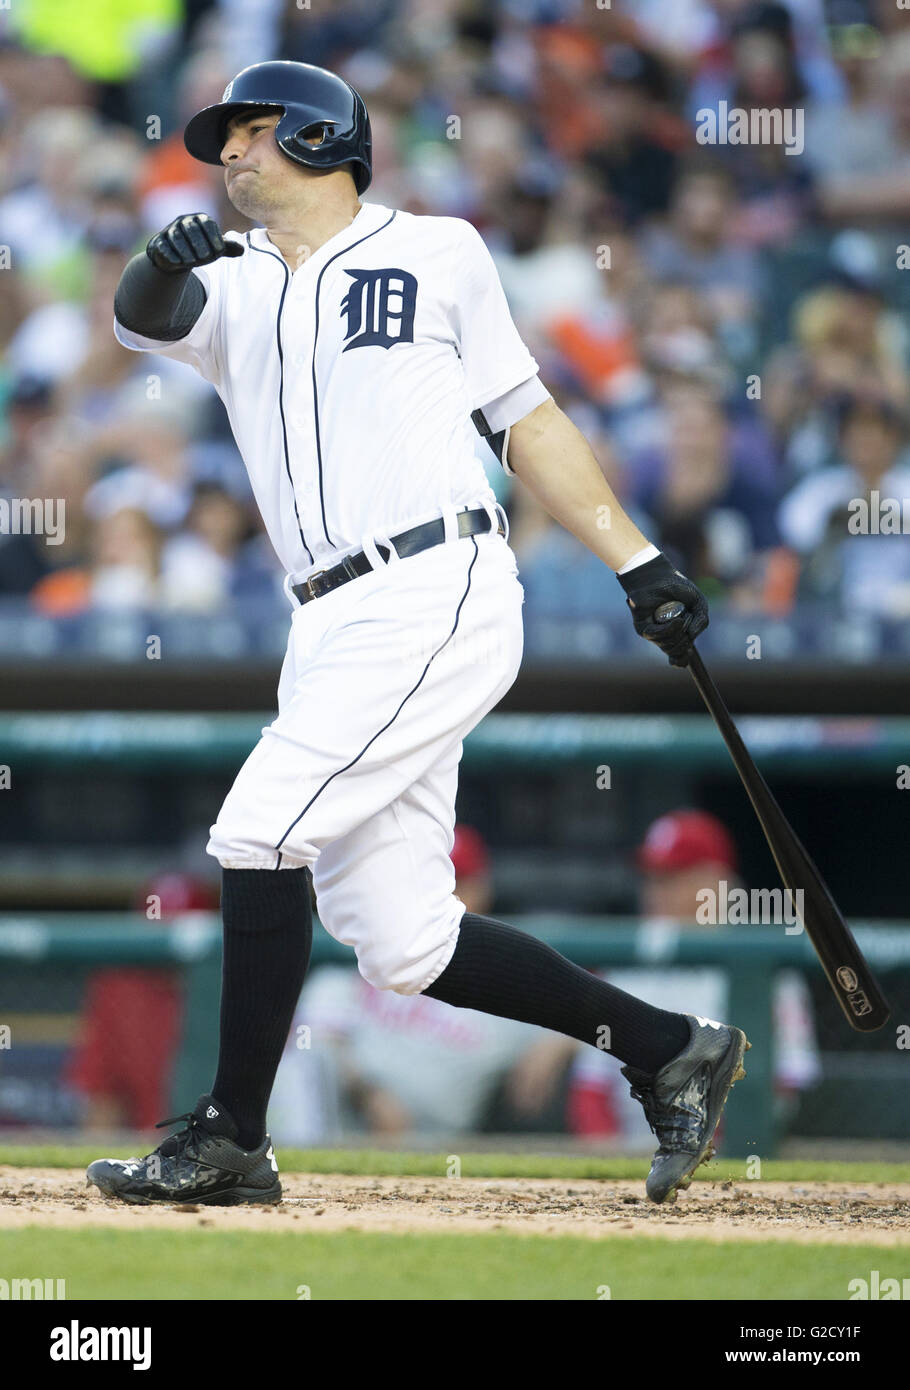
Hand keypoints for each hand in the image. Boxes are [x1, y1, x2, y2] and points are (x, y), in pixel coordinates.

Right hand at [146, 214, 243, 273]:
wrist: (177, 256)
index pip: (207, 223)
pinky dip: (170, 253)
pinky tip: (178, 262)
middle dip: (199, 242)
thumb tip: (242, 250)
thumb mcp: (214, 249)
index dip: (214, 237)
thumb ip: (228, 248)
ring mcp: (171, 230)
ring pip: (176, 236)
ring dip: (184, 249)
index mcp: (200, 220)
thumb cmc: (199, 250)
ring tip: (192, 262)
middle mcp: (185, 221)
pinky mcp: (160, 241)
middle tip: (206, 257)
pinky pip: (163, 245)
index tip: (219, 252)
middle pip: (191, 228)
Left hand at [617, 551, 707, 666]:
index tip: (688, 655)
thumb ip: (702, 621)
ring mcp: (652, 632)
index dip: (682, 659)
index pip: (678, 657)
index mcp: (675, 634)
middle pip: (676, 652)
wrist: (658, 575)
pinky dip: (668, 630)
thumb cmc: (677, 588)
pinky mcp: (642, 626)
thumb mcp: (698, 603)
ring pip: (667, 646)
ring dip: (678, 634)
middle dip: (686, 642)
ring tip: (681, 618)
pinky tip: (676, 621)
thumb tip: (692, 637)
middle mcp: (663, 636)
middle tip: (687, 623)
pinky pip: (656, 636)